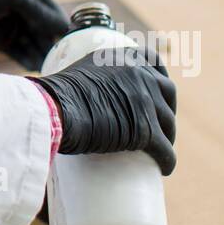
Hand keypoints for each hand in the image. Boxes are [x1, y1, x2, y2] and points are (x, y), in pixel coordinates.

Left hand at [0, 0, 69, 71]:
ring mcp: (10, 23)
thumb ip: (39, 11)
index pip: (51, 7)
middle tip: (66, 60)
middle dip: (53, 42)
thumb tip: (64, 27)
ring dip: (42, 54)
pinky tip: (36, 68)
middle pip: (43, 27)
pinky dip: (27, 60)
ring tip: (53, 67)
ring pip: (32, 41)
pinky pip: (19, 52)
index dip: (61, 24)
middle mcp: (20, 5)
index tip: (76, 41)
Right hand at [29, 44, 176, 175]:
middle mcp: (140, 74)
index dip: (159, 77)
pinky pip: (165, 149)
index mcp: (124, 57)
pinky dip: (167, 160)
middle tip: (157, 124)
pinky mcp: (146, 130)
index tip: (157, 92)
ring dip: (168, 136)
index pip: (153, 61)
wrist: (54, 110)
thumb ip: (89, 77)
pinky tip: (165, 167)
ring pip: (168, 122)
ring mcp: (146, 100)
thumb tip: (79, 94)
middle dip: (167, 108)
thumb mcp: (78, 73)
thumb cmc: (56, 96)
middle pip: (167, 92)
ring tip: (159, 150)